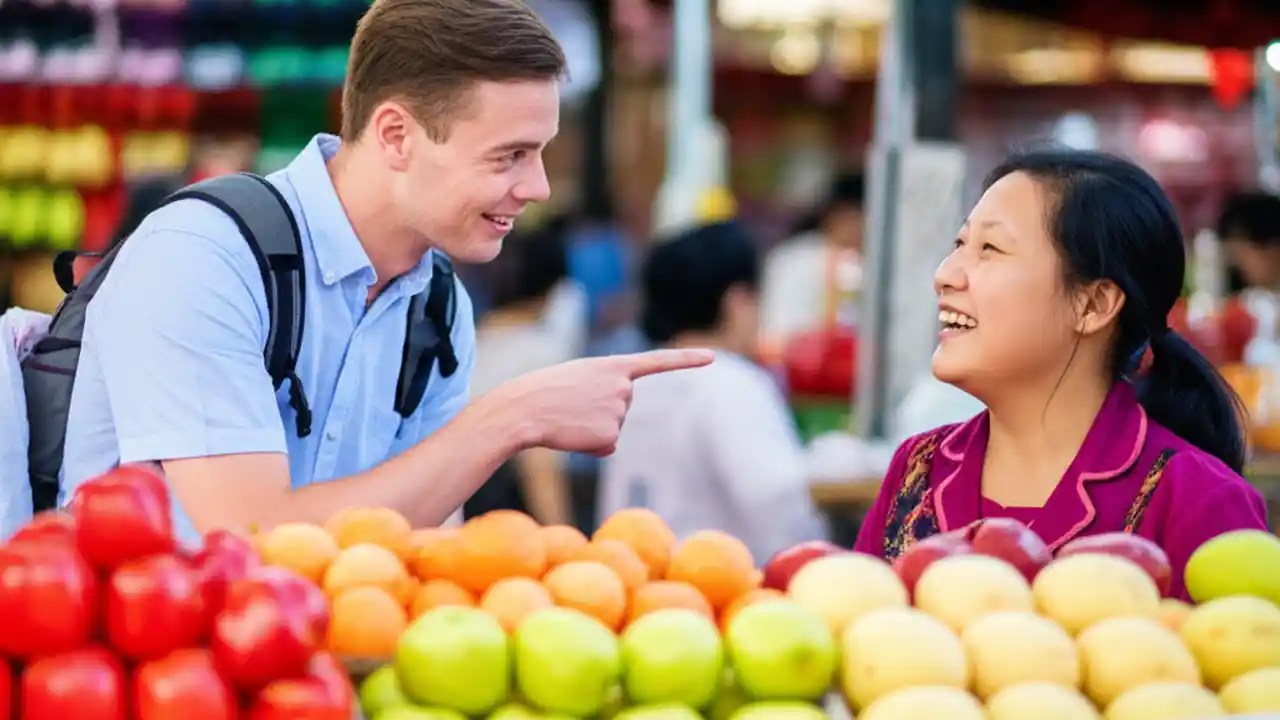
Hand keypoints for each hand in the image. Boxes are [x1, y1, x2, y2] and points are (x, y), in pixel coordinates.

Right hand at [489, 348, 714, 455]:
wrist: (524, 409)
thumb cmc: (543, 391)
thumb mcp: (577, 380)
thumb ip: (602, 394)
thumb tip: (612, 435)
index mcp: (614, 366)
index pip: (658, 362)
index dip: (686, 360)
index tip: (712, 357)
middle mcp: (624, 387)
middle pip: (623, 405)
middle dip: (600, 409)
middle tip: (571, 404)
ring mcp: (620, 411)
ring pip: (614, 427)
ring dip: (591, 427)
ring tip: (569, 417)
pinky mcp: (611, 435)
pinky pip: (606, 446)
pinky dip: (589, 445)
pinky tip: (572, 434)